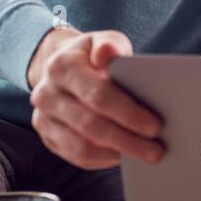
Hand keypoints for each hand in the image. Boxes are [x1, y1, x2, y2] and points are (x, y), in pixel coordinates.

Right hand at [27, 28, 164, 169]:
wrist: (60, 67)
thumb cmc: (91, 55)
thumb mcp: (103, 40)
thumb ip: (110, 45)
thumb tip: (107, 53)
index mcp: (61, 67)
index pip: (97, 95)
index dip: (127, 113)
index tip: (155, 126)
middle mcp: (46, 95)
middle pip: (91, 125)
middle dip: (127, 141)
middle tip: (156, 151)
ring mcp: (43, 119)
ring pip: (81, 147)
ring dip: (115, 154)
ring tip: (144, 156)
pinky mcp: (48, 138)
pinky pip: (76, 157)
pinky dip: (103, 160)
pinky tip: (125, 157)